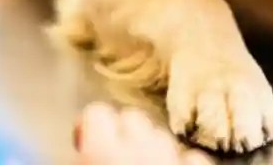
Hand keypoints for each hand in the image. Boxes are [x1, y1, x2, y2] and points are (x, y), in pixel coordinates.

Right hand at [75, 103, 207, 164]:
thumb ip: (80, 153)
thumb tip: (78, 145)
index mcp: (102, 149)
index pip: (96, 113)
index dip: (90, 126)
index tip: (85, 141)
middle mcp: (138, 147)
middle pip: (132, 118)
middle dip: (125, 132)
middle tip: (116, 154)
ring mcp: (171, 158)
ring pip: (163, 135)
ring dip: (153, 146)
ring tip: (144, 162)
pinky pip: (194, 157)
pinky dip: (185, 161)